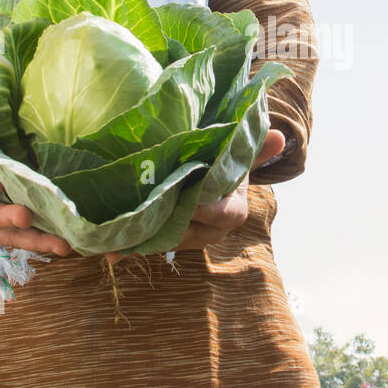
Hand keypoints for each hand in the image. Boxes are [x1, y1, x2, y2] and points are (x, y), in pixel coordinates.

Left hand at [101, 129, 285, 264]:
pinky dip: (129, 247)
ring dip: (140, 241)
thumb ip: (253, 149)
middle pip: (187, 232)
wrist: (209, 177)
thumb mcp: (237, 155)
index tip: (189, 201)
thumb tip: (280, 136)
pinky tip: (107, 251)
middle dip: (164, 227)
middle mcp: (210, 230)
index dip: (205, 209)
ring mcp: (187, 238)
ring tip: (113, 242)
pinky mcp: (166, 240)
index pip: (222, 214)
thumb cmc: (222, 163)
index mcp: (231, 210)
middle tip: (139, 221)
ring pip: (165, 241)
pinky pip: (149, 246)